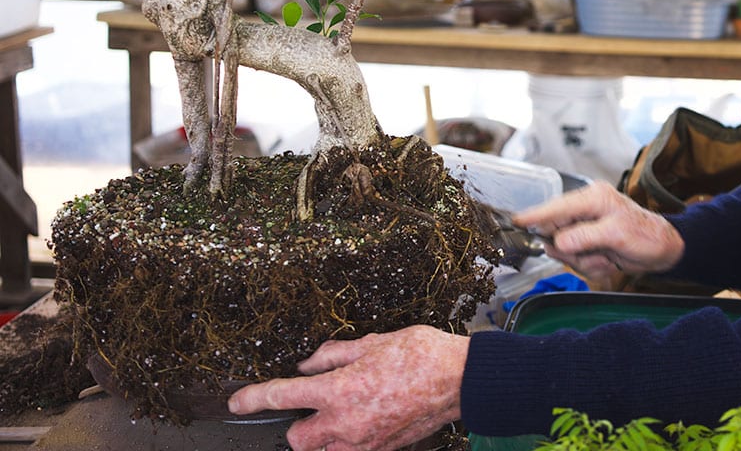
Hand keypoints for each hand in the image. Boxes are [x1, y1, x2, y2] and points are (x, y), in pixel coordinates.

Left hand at [227, 326, 468, 450]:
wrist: (461, 380)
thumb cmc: (422, 354)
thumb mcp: (372, 342)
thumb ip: (333, 356)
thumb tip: (307, 366)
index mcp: (340, 390)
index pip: (282, 397)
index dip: (253, 399)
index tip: (238, 402)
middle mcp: (347, 423)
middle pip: (297, 441)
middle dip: (298, 425)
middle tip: (313, 405)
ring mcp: (365, 442)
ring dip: (323, 437)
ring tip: (341, 414)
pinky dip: (347, 441)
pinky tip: (364, 419)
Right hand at [515, 181, 683, 280]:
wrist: (664, 250)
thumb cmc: (647, 235)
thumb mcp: (617, 234)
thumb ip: (585, 237)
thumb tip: (558, 242)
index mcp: (593, 198)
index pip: (557, 207)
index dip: (536, 216)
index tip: (517, 221)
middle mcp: (586, 210)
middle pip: (556, 234)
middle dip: (573, 251)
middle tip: (596, 253)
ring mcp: (586, 228)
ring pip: (565, 251)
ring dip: (585, 260)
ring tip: (607, 257)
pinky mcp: (588, 243)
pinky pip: (576, 260)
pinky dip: (591, 265)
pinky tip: (608, 260)